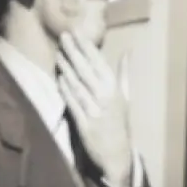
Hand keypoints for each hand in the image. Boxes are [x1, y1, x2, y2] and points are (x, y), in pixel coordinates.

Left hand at [56, 32, 135, 186]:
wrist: (117, 154)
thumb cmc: (120, 123)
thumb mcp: (125, 97)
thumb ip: (123, 73)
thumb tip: (128, 52)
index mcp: (116, 90)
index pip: (99, 63)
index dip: (87, 47)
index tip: (77, 32)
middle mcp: (105, 98)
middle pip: (86, 71)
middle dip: (74, 52)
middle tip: (63, 36)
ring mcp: (94, 110)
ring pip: (77, 84)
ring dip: (67, 68)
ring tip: (58, 54)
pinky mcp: (83, 123)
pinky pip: (72, 102)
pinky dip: (65, 90)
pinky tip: (58, 78)